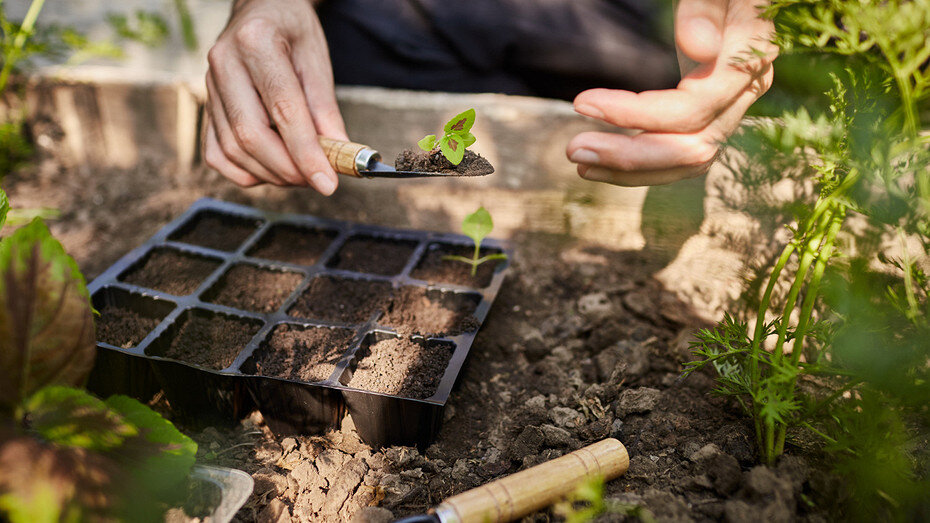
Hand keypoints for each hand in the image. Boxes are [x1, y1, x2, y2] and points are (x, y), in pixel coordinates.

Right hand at [203, 0, 345, 193]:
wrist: (260, 11)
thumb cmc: (291, 31)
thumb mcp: (317, 59)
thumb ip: (326, 109)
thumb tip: (339, 154)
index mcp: (257, 42)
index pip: (283, 109)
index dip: (307, 153)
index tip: (328, 181)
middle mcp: (224, 63)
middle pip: (250, 135)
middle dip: (287, 169)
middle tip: (316, 180)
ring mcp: (208, 86)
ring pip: (232, 149)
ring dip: (270, 174)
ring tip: (300, 174)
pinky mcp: (205, 106)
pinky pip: (216, 153)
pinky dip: (244, 172)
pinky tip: (271, 169)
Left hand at [566, 0, 775, 186]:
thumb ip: (704, 10)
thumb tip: (701, 47)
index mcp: (749, 56)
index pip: (694, 107)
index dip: (638, 114)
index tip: (583, 102)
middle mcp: (748, 89)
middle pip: (694, 146)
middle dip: (631, 156)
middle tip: (575, 150)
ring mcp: (734, 107)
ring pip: (690, 161)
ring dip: (633, 171)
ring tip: (583, 165)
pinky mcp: (715, 116)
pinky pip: (684, 154)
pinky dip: (645, 166)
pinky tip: (606, 163)